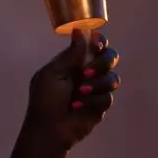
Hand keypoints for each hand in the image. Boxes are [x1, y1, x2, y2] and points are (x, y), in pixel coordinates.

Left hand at [24, 30, 120, 151]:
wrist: (49, 129)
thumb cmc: (45, 100)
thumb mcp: (54, 74)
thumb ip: (71, 54)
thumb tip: (80, 29)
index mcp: (73, 61)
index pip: (94, 44)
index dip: (99, 42)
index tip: (97, 45)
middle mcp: (87, 72)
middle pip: (110, 57)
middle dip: (102, 63)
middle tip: (87, 73)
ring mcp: (95, 88)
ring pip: (112, 78)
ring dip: (97, 84)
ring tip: (80, 93)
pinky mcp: (100, 105)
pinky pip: (107, 97)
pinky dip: (93, 101)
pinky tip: (77, 107)